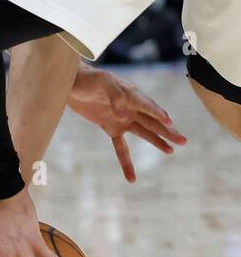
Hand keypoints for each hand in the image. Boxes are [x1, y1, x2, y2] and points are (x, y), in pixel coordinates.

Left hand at [67, 66, 186, 180]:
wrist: (73, 84)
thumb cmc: (90, 79)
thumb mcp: (103, 81)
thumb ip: (115, 96)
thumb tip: (124, 116)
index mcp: (132, 94)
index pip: (147, 105)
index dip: (157, 113)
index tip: (168, 122)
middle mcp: (131, 108)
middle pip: (152, 121)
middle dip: (167, 131)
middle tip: (183, 140)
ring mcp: (123, 120)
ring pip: (144, 133)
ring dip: (157, 142)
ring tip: (171, 151)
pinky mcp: (111, 128)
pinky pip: (121, 147)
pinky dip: (126, 162)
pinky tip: (132, 177)